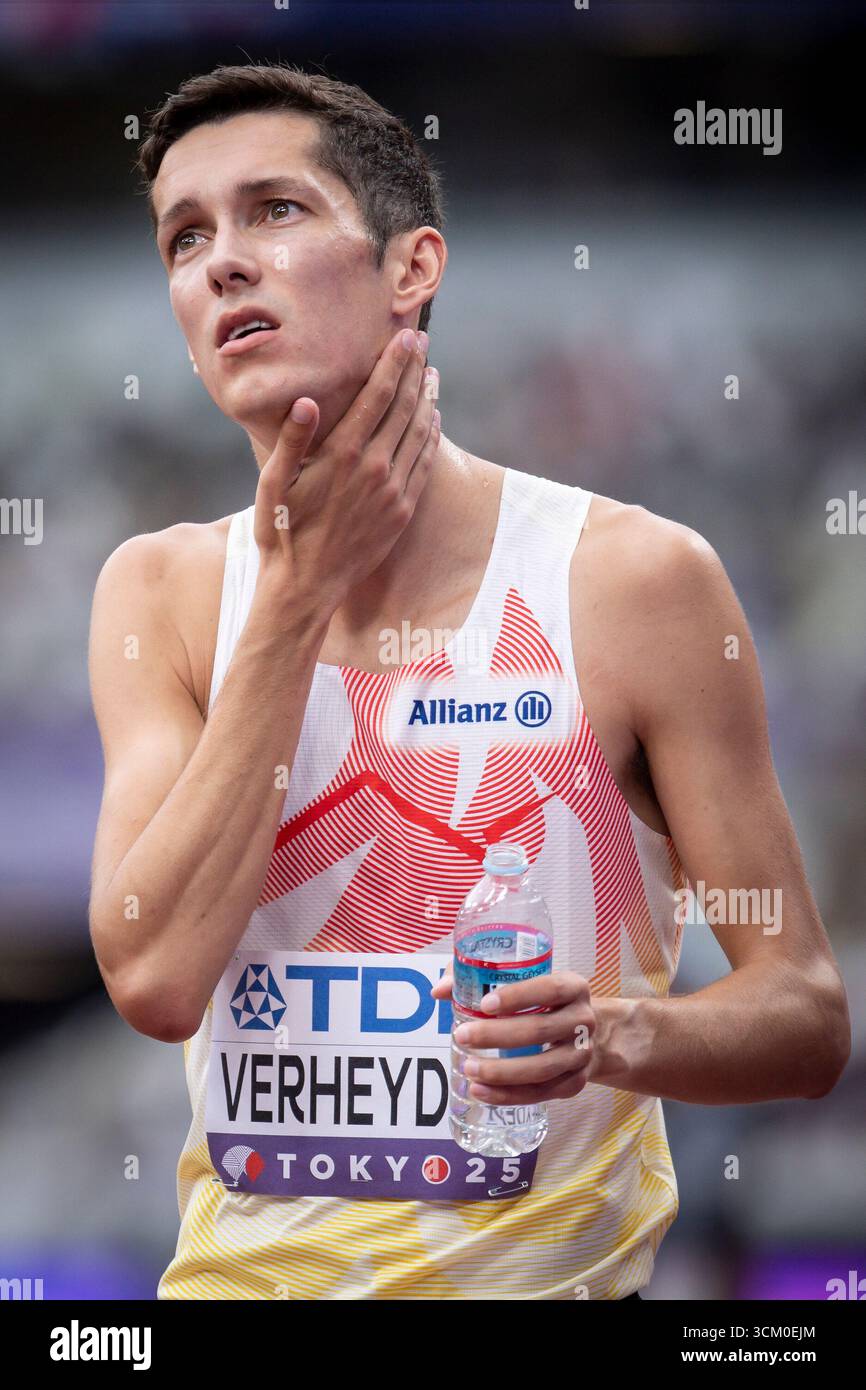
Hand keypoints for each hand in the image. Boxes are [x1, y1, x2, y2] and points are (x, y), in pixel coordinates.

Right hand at [253, 327, 439, 610]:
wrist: (306, 586)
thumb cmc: (282, 532)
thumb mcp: (273, 483)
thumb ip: (292, 440)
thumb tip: (307, 401)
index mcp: (342, 454)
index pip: (377, 396)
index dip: (394, 363)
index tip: (406, 337)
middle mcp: (374, 469)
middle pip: (404, 407)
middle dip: (414, 370)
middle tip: (422, 343)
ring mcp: (393, 492)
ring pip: (420, 434)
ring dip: (427, 400)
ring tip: (432, 374)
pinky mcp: (403, 513)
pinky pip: (425, 465)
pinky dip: (432, 437)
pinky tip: (433, 421)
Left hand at [432, 966, 596, 1103]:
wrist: (585, 1036)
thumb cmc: (542, 1003)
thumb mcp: (524, 982)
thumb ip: (480, 978)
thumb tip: (439, 990)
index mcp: (574, 987)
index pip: (549, 989)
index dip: (518, 996)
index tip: (484, 1005)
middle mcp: (584, 1020)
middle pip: (540, 1031)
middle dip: (497, 1036)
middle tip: (463, 1036)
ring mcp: (582, 1055)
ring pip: (542, 1068)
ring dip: (501, 1072)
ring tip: (469, 1068)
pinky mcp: (575, 1083)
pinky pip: (540, 1093)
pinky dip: (509, 1095)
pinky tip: (482, 1091)